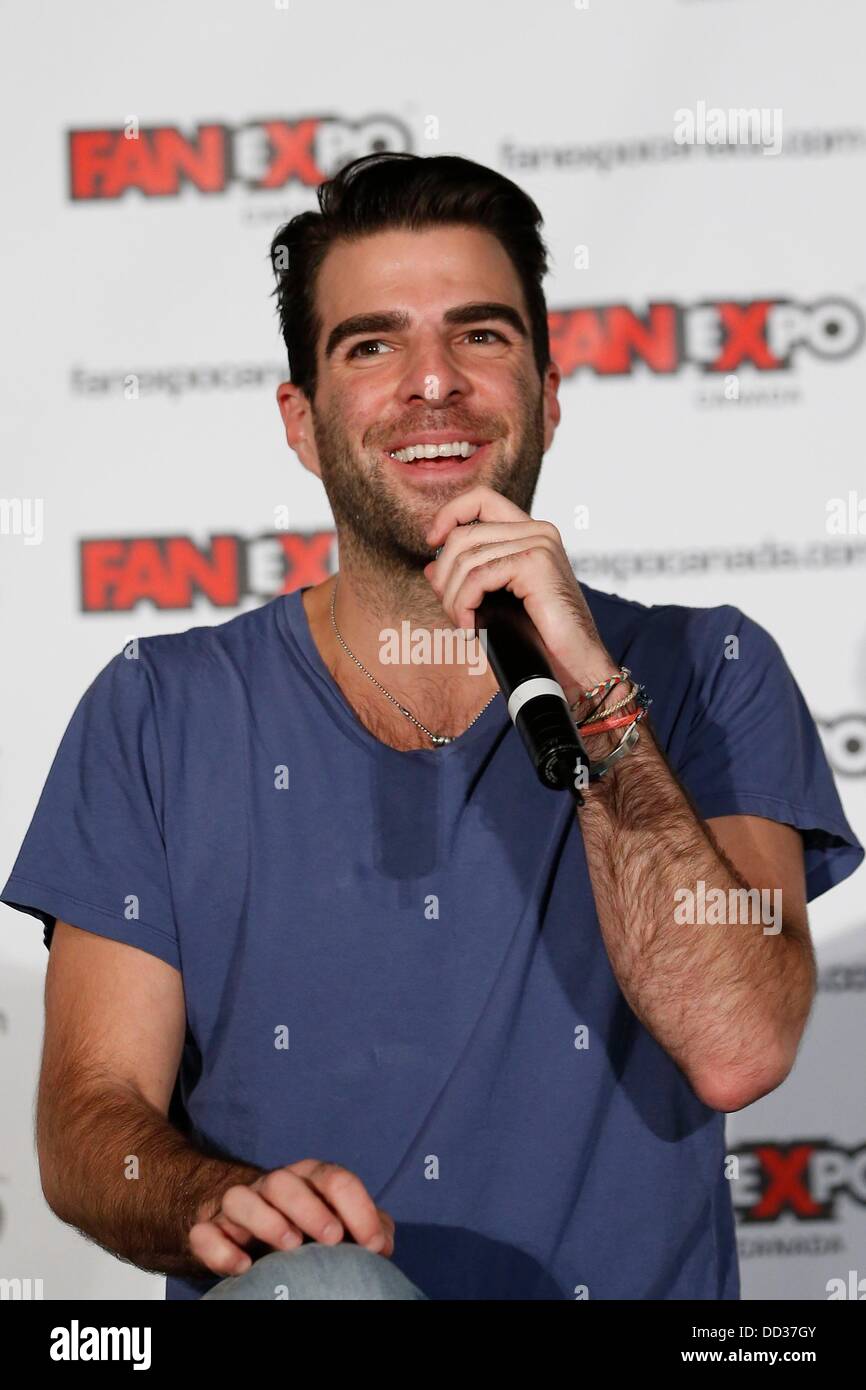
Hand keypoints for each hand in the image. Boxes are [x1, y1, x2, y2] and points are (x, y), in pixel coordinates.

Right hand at [188, 1160, 395, 1276]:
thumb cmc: (302, 1223)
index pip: (333, 1179)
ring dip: (264, 1219)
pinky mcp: (211, 1229)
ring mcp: (239, 1206)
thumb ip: (365, 1225)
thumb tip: (383, 1241)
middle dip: (310, 1208)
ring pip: (240, 1198)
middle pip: (285, 1181)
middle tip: (333, 1239)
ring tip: (290, 1247)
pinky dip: (219, 1247)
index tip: (374, 1244)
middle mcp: (272, 1186)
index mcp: (308, 1180)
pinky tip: (241, 1267)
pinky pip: (204, 1232)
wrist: (241, 1223)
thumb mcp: (337, 1220)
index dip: (358, 1207)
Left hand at [422, 484, 615, 701]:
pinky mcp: (536, 564)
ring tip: (464, 624)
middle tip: (452, 609)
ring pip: (466, 559)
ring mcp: (539, 544)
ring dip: (454, 598)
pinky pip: (478, 577)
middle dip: (445, 575)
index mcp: (531, 532)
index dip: (449, 514)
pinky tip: (471, 628)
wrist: (577, 663)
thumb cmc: (544, 637)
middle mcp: (538, 531)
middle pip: (463, 534)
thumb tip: (429, 567)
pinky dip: (465, 605)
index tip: (431, 542)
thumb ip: (469, 578)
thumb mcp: (498, 601)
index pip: (481, 499)